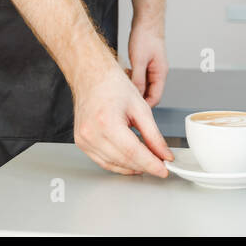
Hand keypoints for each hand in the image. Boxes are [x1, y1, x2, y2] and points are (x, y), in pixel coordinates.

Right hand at [73, 61, 172, 177]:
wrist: (91, 76)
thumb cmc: (112, 85)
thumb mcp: (140, 107)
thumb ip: (153, 135)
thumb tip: (164, 154)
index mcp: (107, 122)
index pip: (133, 152)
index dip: (151, 164)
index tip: (164, 170)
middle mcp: (92, 133)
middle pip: (124, 160)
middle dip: (145, 166)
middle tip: (160, 164)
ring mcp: (84, 139)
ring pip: (113, 164)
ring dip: (132, 167)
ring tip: (148, 162)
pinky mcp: (82, 143)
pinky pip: (102, 161)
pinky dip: (119, 164)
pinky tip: (131, 161)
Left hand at [126, 24, 167, 105]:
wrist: (146, 20)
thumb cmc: (146, 36)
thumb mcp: (139, 60)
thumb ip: (138, 79)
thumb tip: (136, 95)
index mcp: (160, 73)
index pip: (155, 97)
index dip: (144, 105)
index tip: (132, 106)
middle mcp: (158, 72)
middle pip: (149, 92)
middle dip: (137, 95)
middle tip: (124, 93)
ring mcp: (153, 67)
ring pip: (143, 84)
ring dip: (134, 85)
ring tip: (124, 79)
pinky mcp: (146, 62)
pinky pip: (140, 75)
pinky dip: (132, 77)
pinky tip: (125, 71)